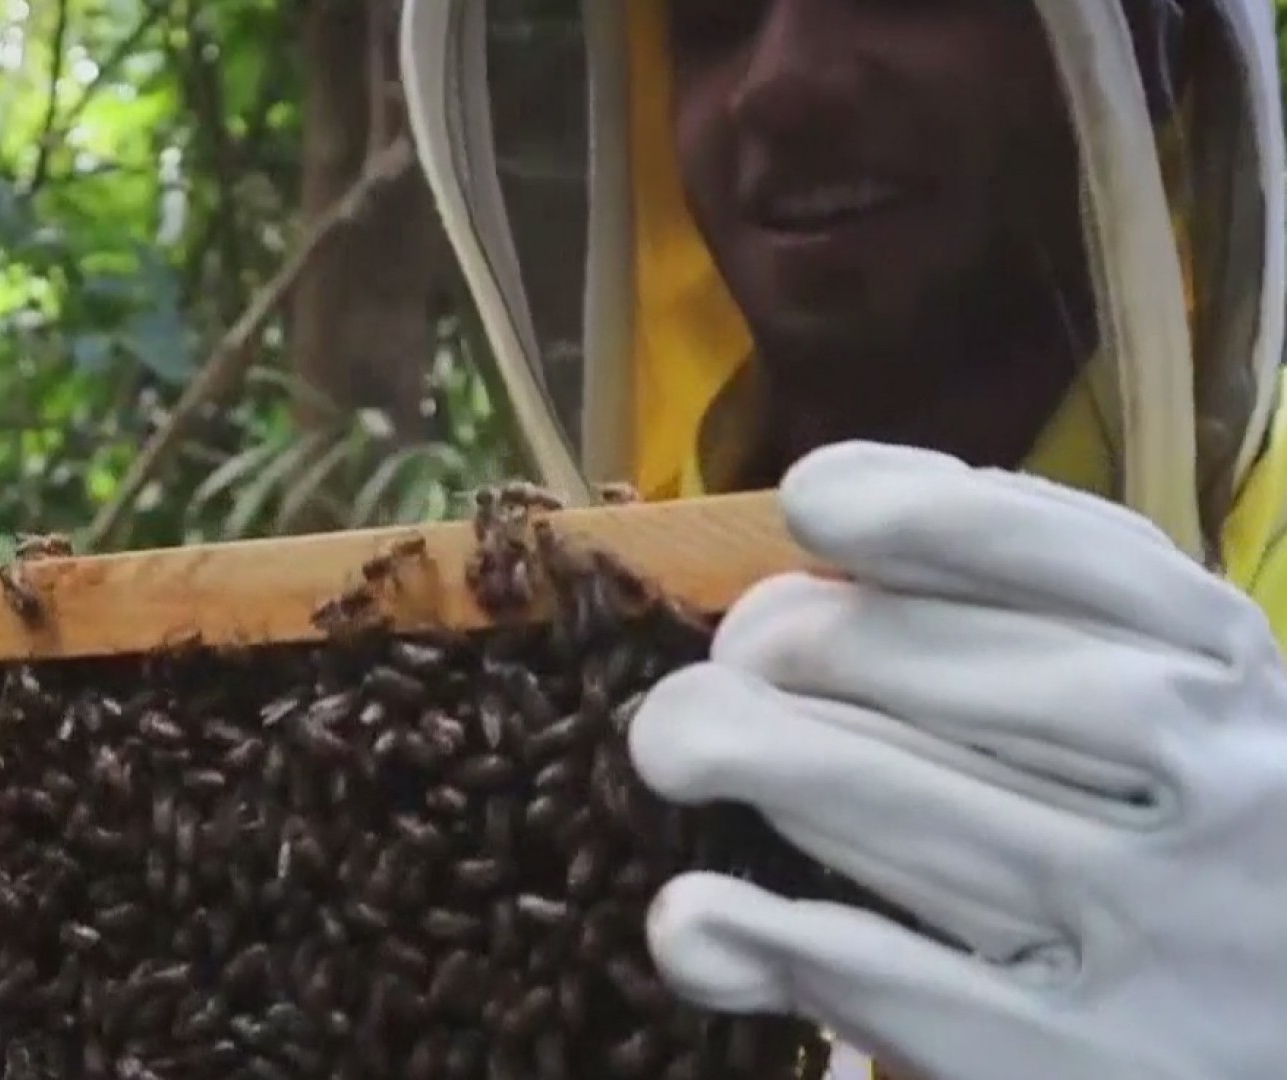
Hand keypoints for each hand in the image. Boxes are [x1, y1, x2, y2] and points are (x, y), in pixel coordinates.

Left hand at [625, 441, 1286, 1079]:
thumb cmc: (1205, 829)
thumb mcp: (1178, 692)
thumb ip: (1045, 604)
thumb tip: (829, 505)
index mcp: (1233, 675)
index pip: (1085, 565)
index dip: (930, 522)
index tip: (809, 503)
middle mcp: (1218, 792)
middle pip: (981, 684)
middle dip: (812, 650)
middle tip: (721, 666)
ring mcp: (1159, 938)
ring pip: (928, 818)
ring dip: (773, 766)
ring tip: (672, 745)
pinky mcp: (1093, 1068)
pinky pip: (914, 990)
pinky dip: (786, 945)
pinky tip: (692, 917)